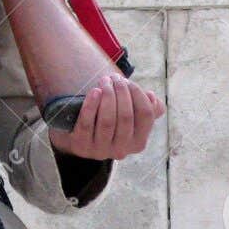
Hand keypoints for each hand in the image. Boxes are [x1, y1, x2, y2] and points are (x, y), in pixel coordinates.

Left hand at [48, 74, 164, 159]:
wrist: (78, 136)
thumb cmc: (108, 121)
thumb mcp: (128, 116)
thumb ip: (145, 108)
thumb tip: (151, 96)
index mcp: (138, 143)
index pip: (146, 116)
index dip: (138, 95)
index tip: (128, 81)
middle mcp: (122, 150)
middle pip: (126, 117)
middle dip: (121, 92)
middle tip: (114, 77)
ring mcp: (100, 150)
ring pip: (107, 121)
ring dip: (107, 96)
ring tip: (104, 80)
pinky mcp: (81, 146)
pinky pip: (87, 124)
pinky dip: (91, 106)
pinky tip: (94, 91)